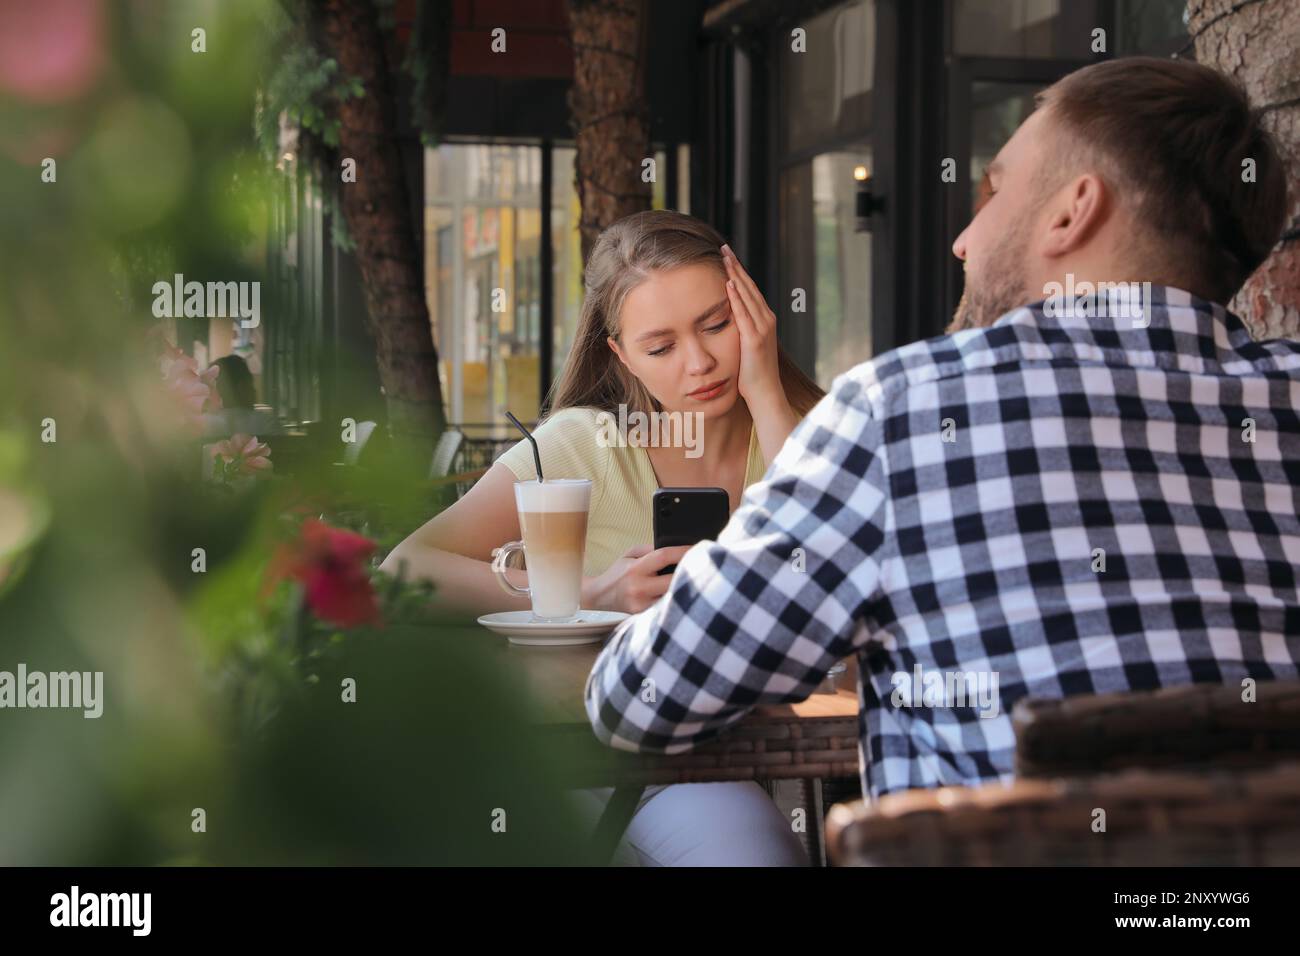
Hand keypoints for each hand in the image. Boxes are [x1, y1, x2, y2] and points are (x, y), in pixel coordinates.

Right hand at [582, 544, 692, 614]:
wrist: (600, 596)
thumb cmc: (619, 573)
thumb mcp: (630, 554)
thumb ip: (651, 549)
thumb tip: (676, 548)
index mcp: (636, 568)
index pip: (664, 556)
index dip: (684, 551)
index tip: (699, 548)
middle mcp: (639, 587)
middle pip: (673, 579)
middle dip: (691, 572)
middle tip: (705, 566)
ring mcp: (642, 605)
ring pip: (673, 596)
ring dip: (686, 588)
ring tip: (699, 581)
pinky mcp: (644, 617)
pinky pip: (666, 607)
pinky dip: (676, 600)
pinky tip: (683, 595)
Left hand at [721, 243, 782, 409]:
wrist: (765, 393)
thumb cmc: (752, 373)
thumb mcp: (746, 346)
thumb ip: (741, 330)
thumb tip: (727, 321)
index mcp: (764, 320)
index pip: (749, 290)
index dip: (739, 272)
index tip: (727, 257)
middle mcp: (767, 320)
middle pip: (749, 287)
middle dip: (736, 267)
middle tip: (724, 249)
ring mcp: (762, 329)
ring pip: (747, 296)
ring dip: (735, 276)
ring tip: (724, 259)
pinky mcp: (754, 339)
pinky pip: (744, 314)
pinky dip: (737, 298)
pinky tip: (729, 284)